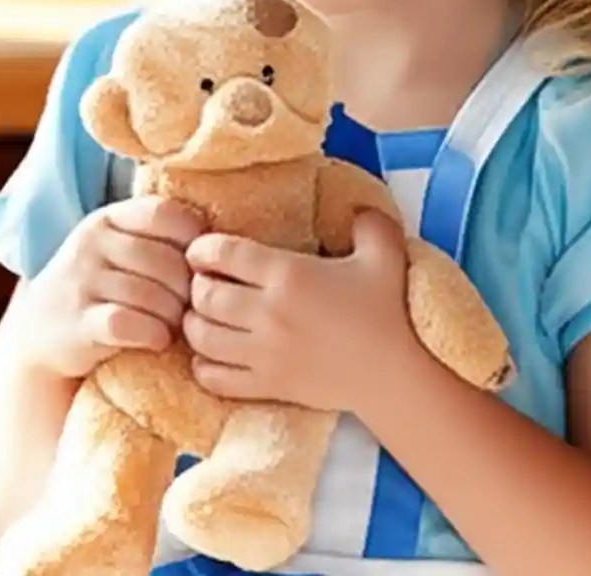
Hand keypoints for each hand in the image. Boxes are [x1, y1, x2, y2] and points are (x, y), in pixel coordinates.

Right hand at [12, 196, 205, 377]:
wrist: (40, 332)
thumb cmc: (100, 288)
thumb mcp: (118, 249)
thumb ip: (157, 236)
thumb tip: (218, 239)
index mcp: (108, 219)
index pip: (164, 214)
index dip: (192, 240)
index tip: (198, 266)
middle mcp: (92, 244)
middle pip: (165, 261)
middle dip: (187, 289)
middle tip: (191, 308)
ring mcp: (82, 282)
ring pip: (152, 295)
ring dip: (174, 316)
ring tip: (175, 325)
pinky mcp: (80, 322)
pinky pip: (131, 324)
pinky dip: (153, 334)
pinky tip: (157, 340)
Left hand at [183, 210, 420, 412]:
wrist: (397, 374)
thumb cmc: (389, 312)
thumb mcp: (386, 254)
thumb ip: (368, 222)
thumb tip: (355, 205)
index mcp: (289, 275)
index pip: (223, 254)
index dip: (202, 249)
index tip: (202, 251)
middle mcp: (269, 313)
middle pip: (204, 295)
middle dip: (195, 285)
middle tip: (203, 282)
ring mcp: (265, 354)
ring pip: (201, 336)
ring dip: (194, 323)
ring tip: (203, 316)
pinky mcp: (268, 386)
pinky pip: (214, 377)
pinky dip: (202, 365)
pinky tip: (211, 355)